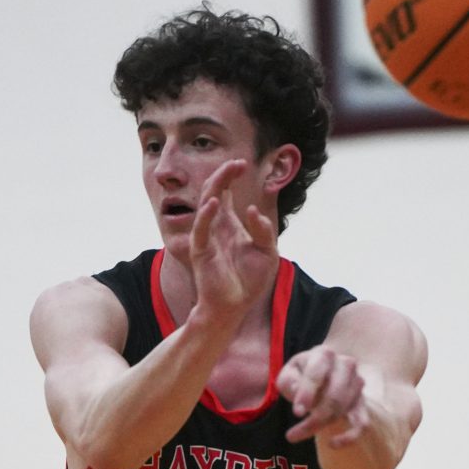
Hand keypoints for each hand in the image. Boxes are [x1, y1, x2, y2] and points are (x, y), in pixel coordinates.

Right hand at [189, 160, 277, 317]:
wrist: (234, 306)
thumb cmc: (249, 282)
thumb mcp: (267, 254)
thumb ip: (264, 231)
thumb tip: (253, 209)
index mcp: (228, 224)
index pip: (225, 192)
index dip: (231, 176)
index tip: (243, 163)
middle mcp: (215, 226)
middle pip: (214, 191)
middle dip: (224, 175)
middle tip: (238, 162)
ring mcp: (206, 237)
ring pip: (205, 204)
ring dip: (216, 187)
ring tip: (228, 172)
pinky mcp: (201, 251)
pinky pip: (201, 229)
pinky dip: (206, 215)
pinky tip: (215, 202)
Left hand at [278, 346, 378, 448]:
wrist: (323, 376)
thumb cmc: (302, 375)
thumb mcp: (289, 374)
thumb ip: (289, 381)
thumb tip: (297, 391)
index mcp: (324, 354)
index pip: (317, 374)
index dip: (307, 394)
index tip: (297, 413)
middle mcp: (346, 366)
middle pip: (333, 397)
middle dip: (314, 418)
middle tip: (292, 435)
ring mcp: (357, 384)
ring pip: (342, 411)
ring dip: (321, 426)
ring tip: (299, 434)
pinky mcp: (362, 403)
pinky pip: (362, 423)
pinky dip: (349, 436)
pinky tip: (333, 444)